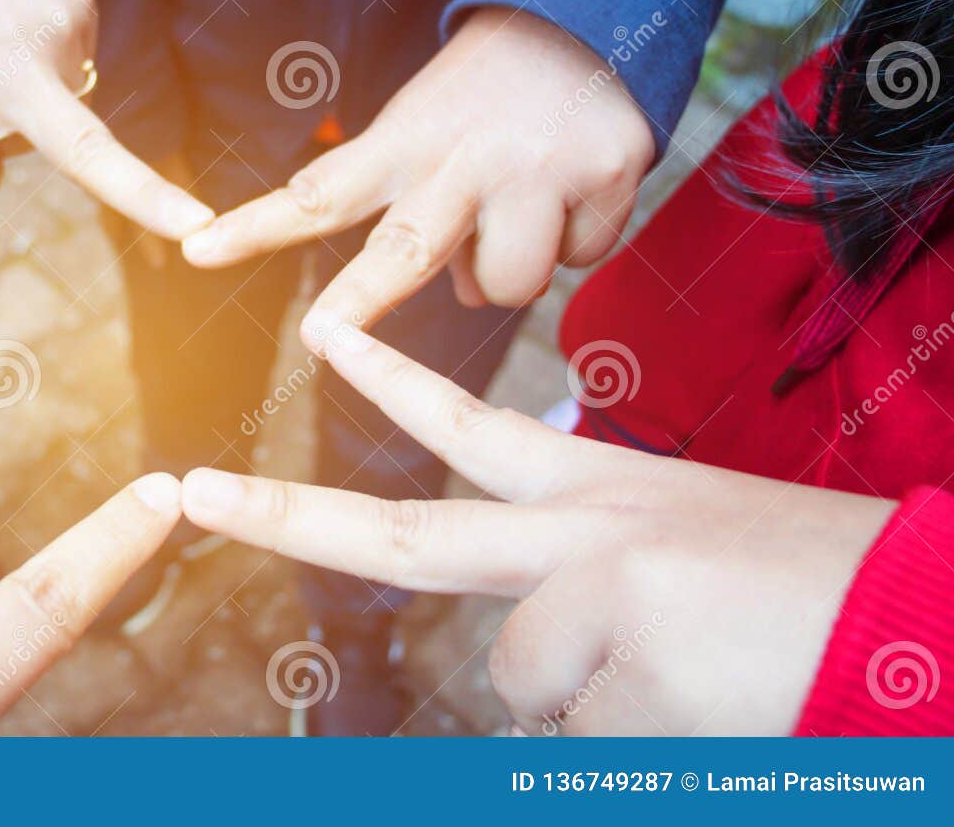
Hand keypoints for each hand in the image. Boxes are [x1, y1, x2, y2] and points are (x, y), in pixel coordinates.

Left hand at [0, 0, 212, 265]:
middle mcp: (10, 65)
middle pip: (83, 145)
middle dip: (145, 193)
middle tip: (195, 228)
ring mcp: (57, 33)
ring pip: (71, 104)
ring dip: (45, 100)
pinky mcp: (83, 8)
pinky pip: (76, 65)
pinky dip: (52, 63)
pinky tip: (19, 23)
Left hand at [180, 327, 893, 734]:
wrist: (919, 622)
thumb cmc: (804, 597)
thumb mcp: (683, 563)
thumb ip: (582, 584)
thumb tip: (519, 669)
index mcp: (600, 492)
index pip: (472, 427)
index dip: (394, 383)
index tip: (327, 335)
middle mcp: (580, 528)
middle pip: (402, 533)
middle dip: (284, 515)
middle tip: (193, 493)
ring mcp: (591, 590)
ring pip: (525, 680)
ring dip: (601, 698)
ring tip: (698, 672)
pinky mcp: (616, 661)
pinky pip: (582, 734)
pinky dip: (640, 739)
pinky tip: (707, 705)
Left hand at [182, 9, 654, 338]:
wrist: (586, 13)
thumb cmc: (482, 95)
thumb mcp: (425, 128)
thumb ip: (419, 216)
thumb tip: (456, 293)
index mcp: (405, 142)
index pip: (317, 192)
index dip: (255, 227)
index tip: (197, 249)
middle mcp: (462, 157)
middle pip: (402, 250)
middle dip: (359, 299)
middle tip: (321, 339)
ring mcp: (536, 167)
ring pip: (507, 284)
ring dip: (511, 269)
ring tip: (522, 209)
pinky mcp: (606, 172)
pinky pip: (581, 257)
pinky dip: (577, 238)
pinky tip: (574, 185)